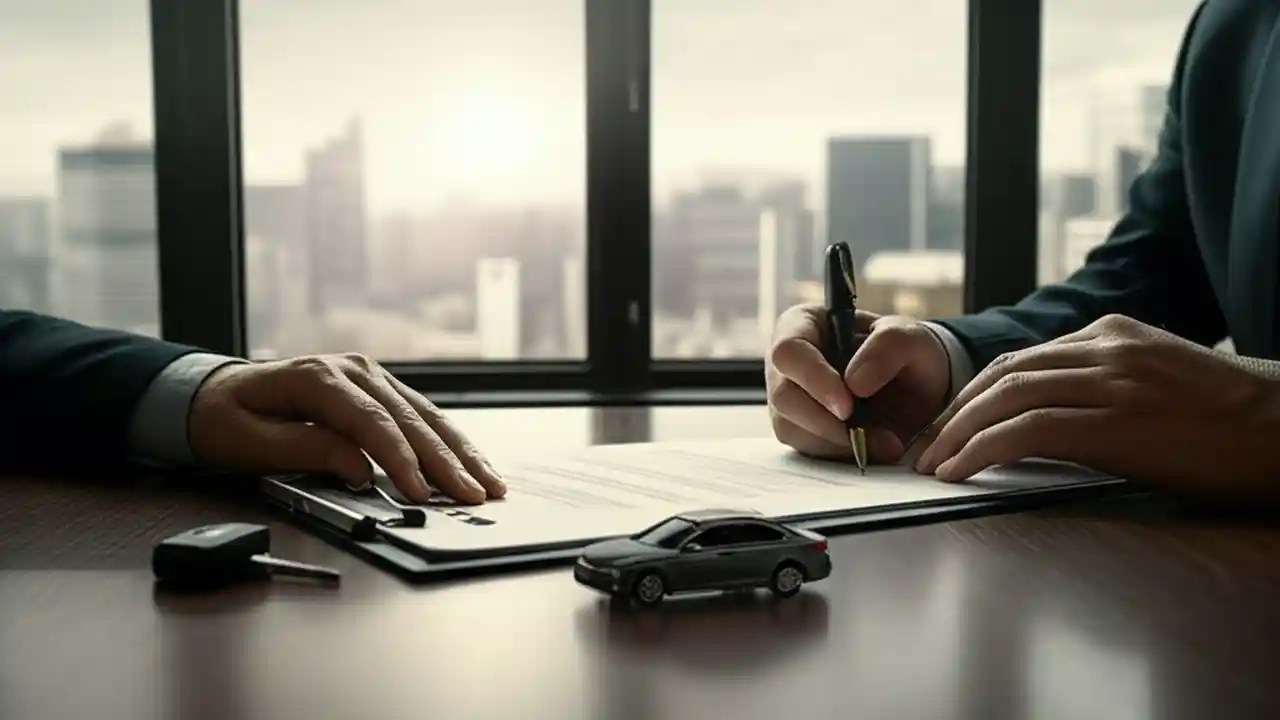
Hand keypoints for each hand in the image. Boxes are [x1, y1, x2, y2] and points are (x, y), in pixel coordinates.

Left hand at [188, 353, 504, 504]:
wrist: (211, 393)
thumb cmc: (225, 419)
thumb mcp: (248, 442)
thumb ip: (305, 451)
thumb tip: (359, 469)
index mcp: (319, 378)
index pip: (371, 422)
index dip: (400, 459)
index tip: (421, 493)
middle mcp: (354, 370)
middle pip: (409, 419)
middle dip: (445, 462)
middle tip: (472, 495)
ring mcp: (370, 376)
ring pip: (426, 416)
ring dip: (460, 452)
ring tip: (489, 483)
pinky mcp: (379, 389)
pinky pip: (422, 415)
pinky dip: (449, 442)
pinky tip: (471, 462)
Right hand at [766, 304, 950, 461]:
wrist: (917, 390)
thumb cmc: (906, 353)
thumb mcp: (912, 337)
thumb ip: (889, 345)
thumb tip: (854, 383)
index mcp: (803, 325)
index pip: (789, 351)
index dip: (814, 379)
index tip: (847, 406)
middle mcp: (787, 363)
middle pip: (783, 396)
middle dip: (825, 421)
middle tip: (867, 434)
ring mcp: (788, 398)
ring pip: (791, 428)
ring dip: (837, 442)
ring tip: (884, 442)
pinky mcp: (798, 430)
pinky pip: (806, 449)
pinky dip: (840, 454)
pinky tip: (870, 446)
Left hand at [914, 314, 1279, 501]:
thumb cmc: (1227, 421)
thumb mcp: (1158, 380)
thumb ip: (1104, 381)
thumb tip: (1047, 416)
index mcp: (1113, 333)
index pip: (1021, 359)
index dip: (975, 394)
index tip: (949, 424)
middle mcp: (1105, 348)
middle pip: (1004, 374)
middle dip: (955, 412)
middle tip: (926, 446)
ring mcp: (1111, 381)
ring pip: (1007, 396)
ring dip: (958, 432)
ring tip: (934, 463)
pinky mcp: (1117, 421)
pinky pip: (1028, 429)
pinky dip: (983, 449)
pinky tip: (961, 471)